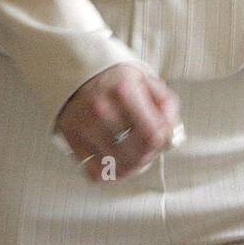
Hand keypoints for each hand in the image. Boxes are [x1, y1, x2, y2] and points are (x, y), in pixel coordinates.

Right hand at [55, 64, 180, 182]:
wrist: (78, 70)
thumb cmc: (117, 79)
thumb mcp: (147, 81)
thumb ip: (166, 106)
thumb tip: (172, 136)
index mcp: (124, 91)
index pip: (152, 134)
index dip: (164, 142)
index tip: (164, 138)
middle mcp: (101, 110)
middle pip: (137, 155)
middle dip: (150, 156)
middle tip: (151, 148)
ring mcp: (84, 127)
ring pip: (118, 168)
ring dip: (134, 167)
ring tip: (136, 155)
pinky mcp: (71, 140)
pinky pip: (96, 173)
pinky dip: (111, 173)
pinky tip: (118, 162)